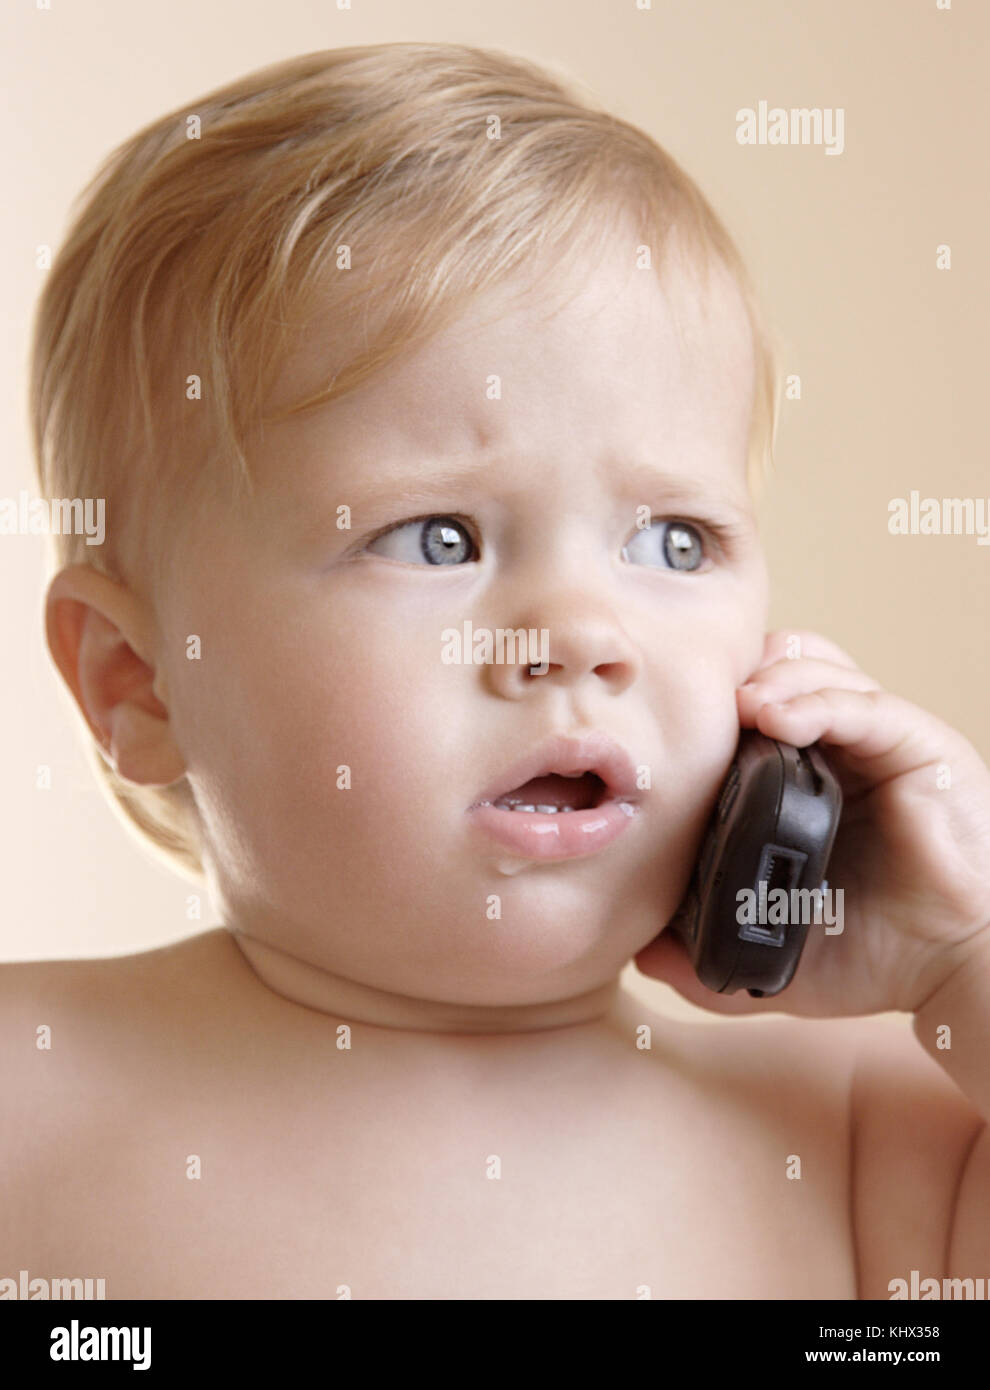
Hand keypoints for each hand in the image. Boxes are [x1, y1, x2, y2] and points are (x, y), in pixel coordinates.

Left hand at [635, 629, 989, 1017]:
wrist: (957, 971)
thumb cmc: (880, 955)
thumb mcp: (774, 954)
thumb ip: (705, 954)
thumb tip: (639, 951)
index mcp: (803, 778)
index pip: (750, 705)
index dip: (709, 701)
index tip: (667, 727)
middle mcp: (840, 747)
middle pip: (778, 667)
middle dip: (734, 672)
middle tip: (698, 707)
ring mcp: (878, 741)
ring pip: (816, 668)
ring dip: (769, 680)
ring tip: (738, 710)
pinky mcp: (916, 744)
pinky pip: (861, 703)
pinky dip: (814, 701)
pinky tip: (774, 718)